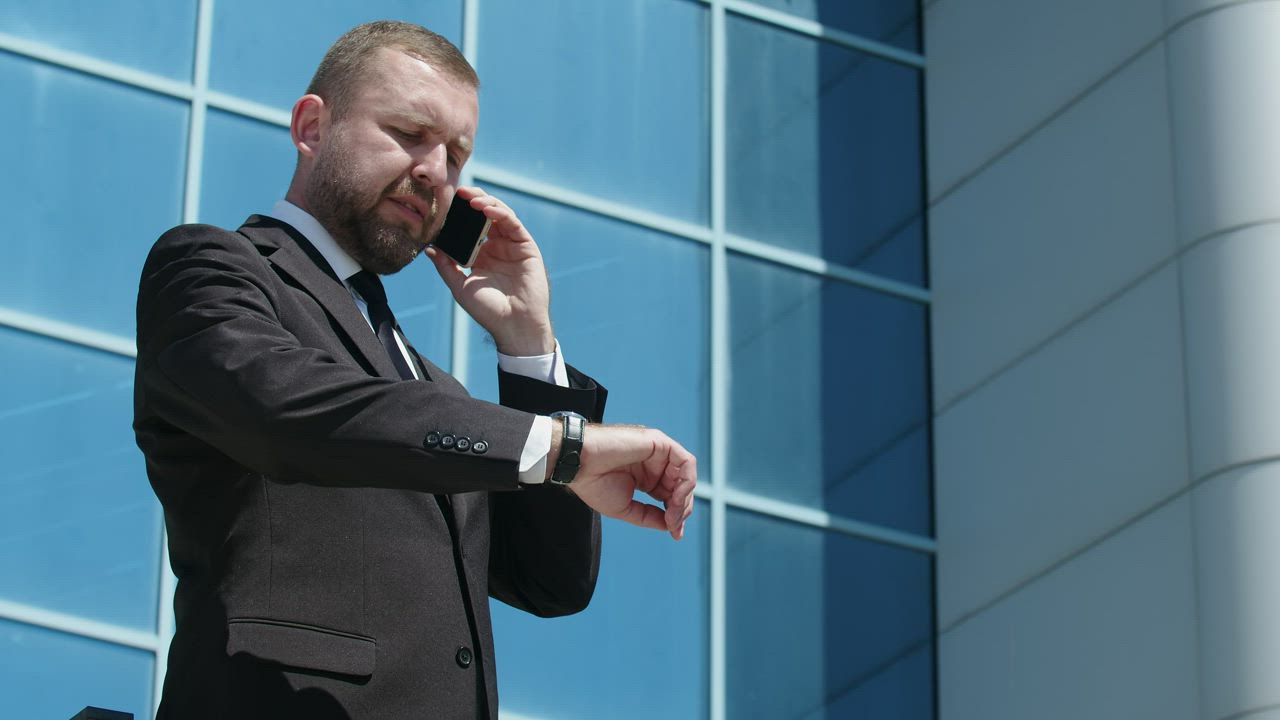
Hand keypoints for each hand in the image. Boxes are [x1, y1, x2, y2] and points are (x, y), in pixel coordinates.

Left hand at [426, 187, 554, 355]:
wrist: (514, 324)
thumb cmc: (488, 310)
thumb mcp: (460, 286)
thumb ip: (446, 266)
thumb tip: (429, 248)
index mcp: (481, 255)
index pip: (470, 227)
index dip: (459, 214)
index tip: (444, 204)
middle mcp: (497, 247)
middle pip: (485, 215)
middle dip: (472, 200)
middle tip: (458, 192)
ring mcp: (512, 245)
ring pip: (500, 214)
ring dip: (486, 202)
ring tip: (471, 199)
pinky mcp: (526, 246)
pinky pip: (512, 223)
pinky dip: (500, 212)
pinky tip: (486, 209)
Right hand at [567, 424, 696, 540]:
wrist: (579, 464)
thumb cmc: (595, 484)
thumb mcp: (626, 508)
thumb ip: (649, 517)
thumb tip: (671, 527)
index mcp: (646, 478)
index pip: (672, 496)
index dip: (677, 515)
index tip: (675, 534)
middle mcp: (655, 464)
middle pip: (682, 487)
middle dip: (682, 510)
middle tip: (673, 525)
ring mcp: (658, 452)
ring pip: (686, 475)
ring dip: (685, 498)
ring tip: (673, 514)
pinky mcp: (660, 442)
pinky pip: (686, 462)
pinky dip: (686, 482)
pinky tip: (675, 498)